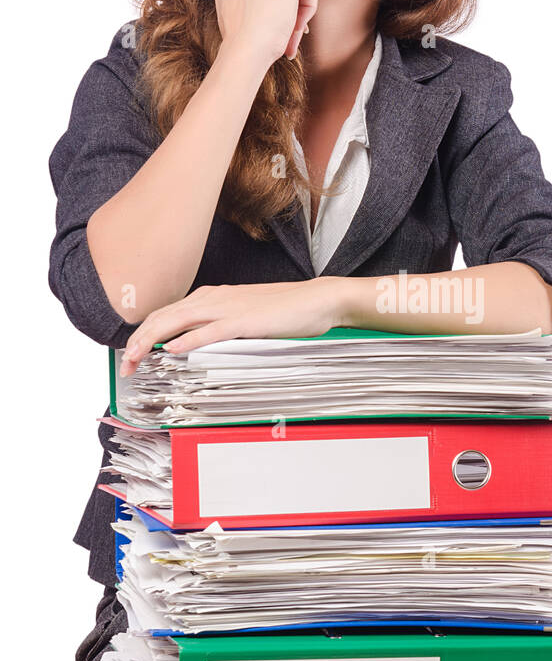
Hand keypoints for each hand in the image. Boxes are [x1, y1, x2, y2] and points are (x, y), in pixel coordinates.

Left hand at [118, 279, 346, 376]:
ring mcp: (229, 308)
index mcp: (212, 297)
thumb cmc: (285, 311)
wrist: (317, 300)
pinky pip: (210, 331)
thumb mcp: (244, 318)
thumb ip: (219, 328)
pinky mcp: (245, 321)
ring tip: (135, 357)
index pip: (167, 313)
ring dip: (152, 340)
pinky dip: (188, 340)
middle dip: (138, 339)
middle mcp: (214, 299)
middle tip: (124, 364)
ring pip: (178, 321)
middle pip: (164, 316)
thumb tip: (196, 345)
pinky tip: (172, 349)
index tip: (131, 353)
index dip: (143, 333)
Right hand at [213, 0, 318, 66]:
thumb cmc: (242, 45)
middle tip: (286, 40)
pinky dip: (310, 8)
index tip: (271, 32)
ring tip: (290, 39)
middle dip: (285, 12)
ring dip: (295, 14)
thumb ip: (252, 4)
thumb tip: (277, 8)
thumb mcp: (241, 20)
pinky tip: (297, 26)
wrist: (245, 49)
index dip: (268, 10)